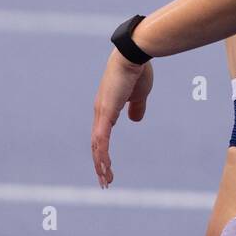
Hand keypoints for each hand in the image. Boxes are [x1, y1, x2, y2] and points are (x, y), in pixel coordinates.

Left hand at [91, 50, 152, 187]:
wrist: (133, 55)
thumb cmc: (137, 70)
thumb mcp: (139, 94)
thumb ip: (136, 107)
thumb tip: (135, 120)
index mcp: (107, 108)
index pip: (102, 135)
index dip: (103, 152)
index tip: (107, 166)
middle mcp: (100, 112)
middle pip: (96, 144)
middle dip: (100, 164)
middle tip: (104, 181)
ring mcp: (101, 113)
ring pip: (97, 145)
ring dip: (100, 164)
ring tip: (105, 181)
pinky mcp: (105, 112)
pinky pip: (101, 139)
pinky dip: (102, 155)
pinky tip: (104, 166)